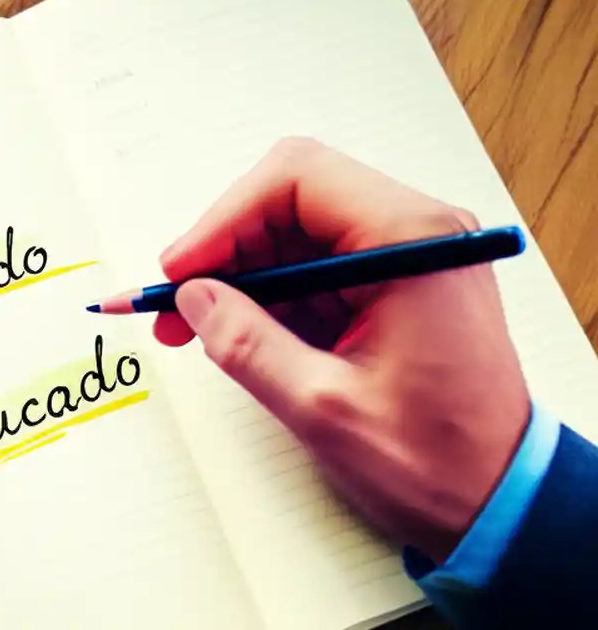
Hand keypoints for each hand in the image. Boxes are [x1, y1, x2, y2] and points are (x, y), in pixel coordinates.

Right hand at [156, 138, 529, 560]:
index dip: (225, 218)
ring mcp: (405, 257)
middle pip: (291, 199)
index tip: (182, 270)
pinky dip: (266, 296)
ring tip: (190, 325)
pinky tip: (232, 332)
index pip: (298, 179)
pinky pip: (312, 268)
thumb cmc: (439, 461)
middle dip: (224, 247)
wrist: (501, 499)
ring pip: (294, 233)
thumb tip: (193, 299)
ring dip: (238, 274)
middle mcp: (415, 234)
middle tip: (175, 303)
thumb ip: (249, 345)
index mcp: (412, 242)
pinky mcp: (392, 285)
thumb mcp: (324, 408)